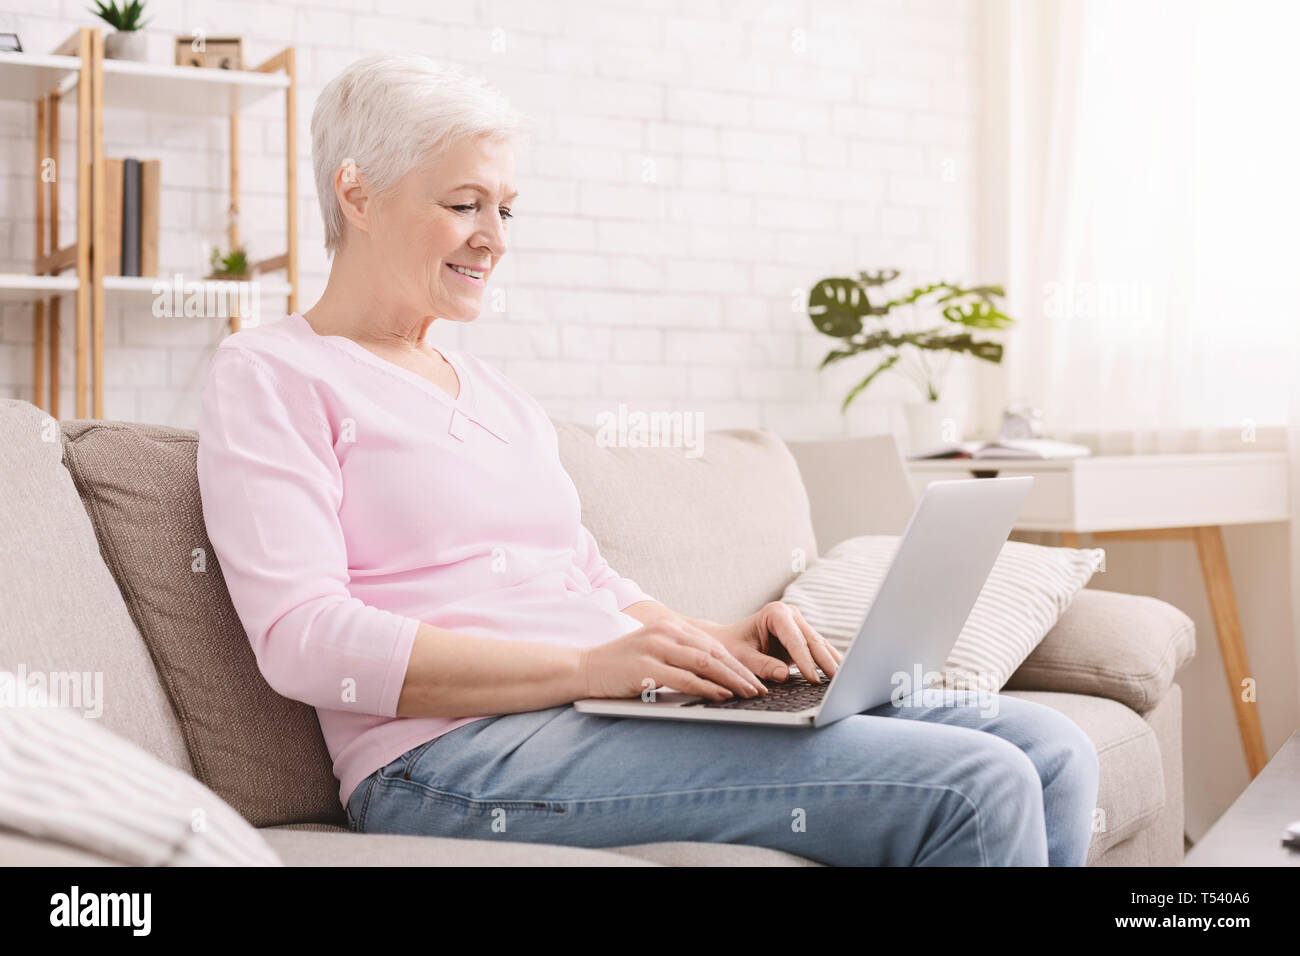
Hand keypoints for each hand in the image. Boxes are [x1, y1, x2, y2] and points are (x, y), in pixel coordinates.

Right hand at [580, 617, 767, 701]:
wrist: (583, 668)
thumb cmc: (622, 667)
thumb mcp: (654, 654)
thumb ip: (681, 659)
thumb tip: (717, 677)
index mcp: (670, 626)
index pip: (713, 645)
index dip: (738, 663)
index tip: (757, 679)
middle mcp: (665, 631)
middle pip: (713, 652)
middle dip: (741, 672)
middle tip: (761, 689)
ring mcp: (654, 646)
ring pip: (703, 662)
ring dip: (730, 679)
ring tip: (749, 694)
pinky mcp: (645, 665)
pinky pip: (683, 677)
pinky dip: (706, 687)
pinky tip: (722, 696)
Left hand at [696, 601, 842, 684]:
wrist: (729, 642)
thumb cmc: (732, 648)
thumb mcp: (742, 658)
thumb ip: (762, 666)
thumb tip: (784, 675)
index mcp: (775, 613)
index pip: (794, 639)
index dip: (804, 660)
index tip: (813, 679)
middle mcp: (791, 615)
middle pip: (813, 641)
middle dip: (825, 662)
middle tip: (838, 682)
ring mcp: (799, 625)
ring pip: (821, 645)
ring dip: (832, 663)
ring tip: (845, 681)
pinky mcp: (804, 638)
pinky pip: (820, 651)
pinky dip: (829, 663)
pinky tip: (840, 677)